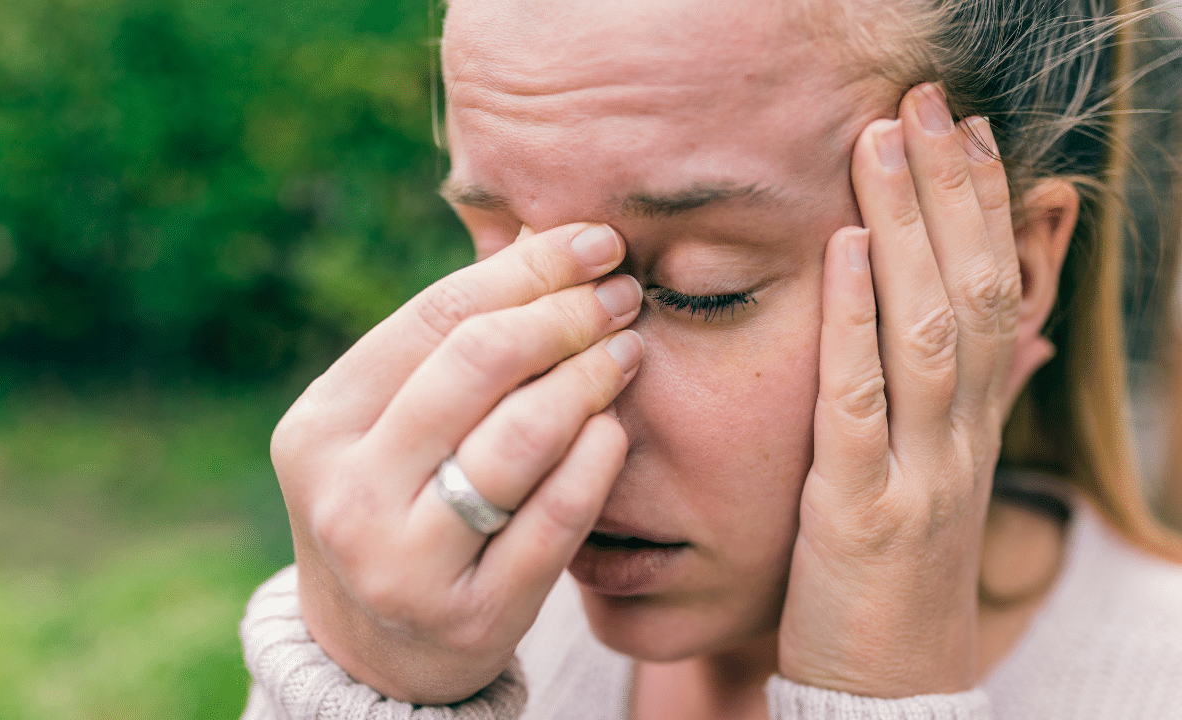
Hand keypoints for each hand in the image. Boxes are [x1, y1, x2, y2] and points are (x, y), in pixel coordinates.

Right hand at [272, 223, 644, 702]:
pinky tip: (617, 427)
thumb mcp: (384, 428)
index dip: (525, 269)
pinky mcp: (474, 616)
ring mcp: (407, 562)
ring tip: (628, 349)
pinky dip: (599, 458)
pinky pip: (557, 516)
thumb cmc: (393, 507)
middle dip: (565, 314)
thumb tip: (545, 238)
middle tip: (621, 294)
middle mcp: (349, 494)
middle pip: (480, 364)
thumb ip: (446, 346)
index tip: (593, 240)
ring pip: (523, 437)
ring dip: (592, 377)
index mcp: (319, 427)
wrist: (375, 652)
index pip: (434, 317)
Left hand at [777, 83, 1018, 695]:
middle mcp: (964, 435)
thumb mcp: (936, 478)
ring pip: (929, 328)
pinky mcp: (863, 510)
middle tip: (923, 105)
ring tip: (883, 145)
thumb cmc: (896, 576)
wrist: (895, 689)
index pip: (997, 294)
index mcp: (976, 424)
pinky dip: (854, 321)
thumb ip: (951, 402)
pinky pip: (862, 402)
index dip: (985, 209)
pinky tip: (841, 253)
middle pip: (973, 291)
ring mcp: (922, 470)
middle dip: (947, 191)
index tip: (964, 134)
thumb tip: (983, 329)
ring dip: (907, 228)